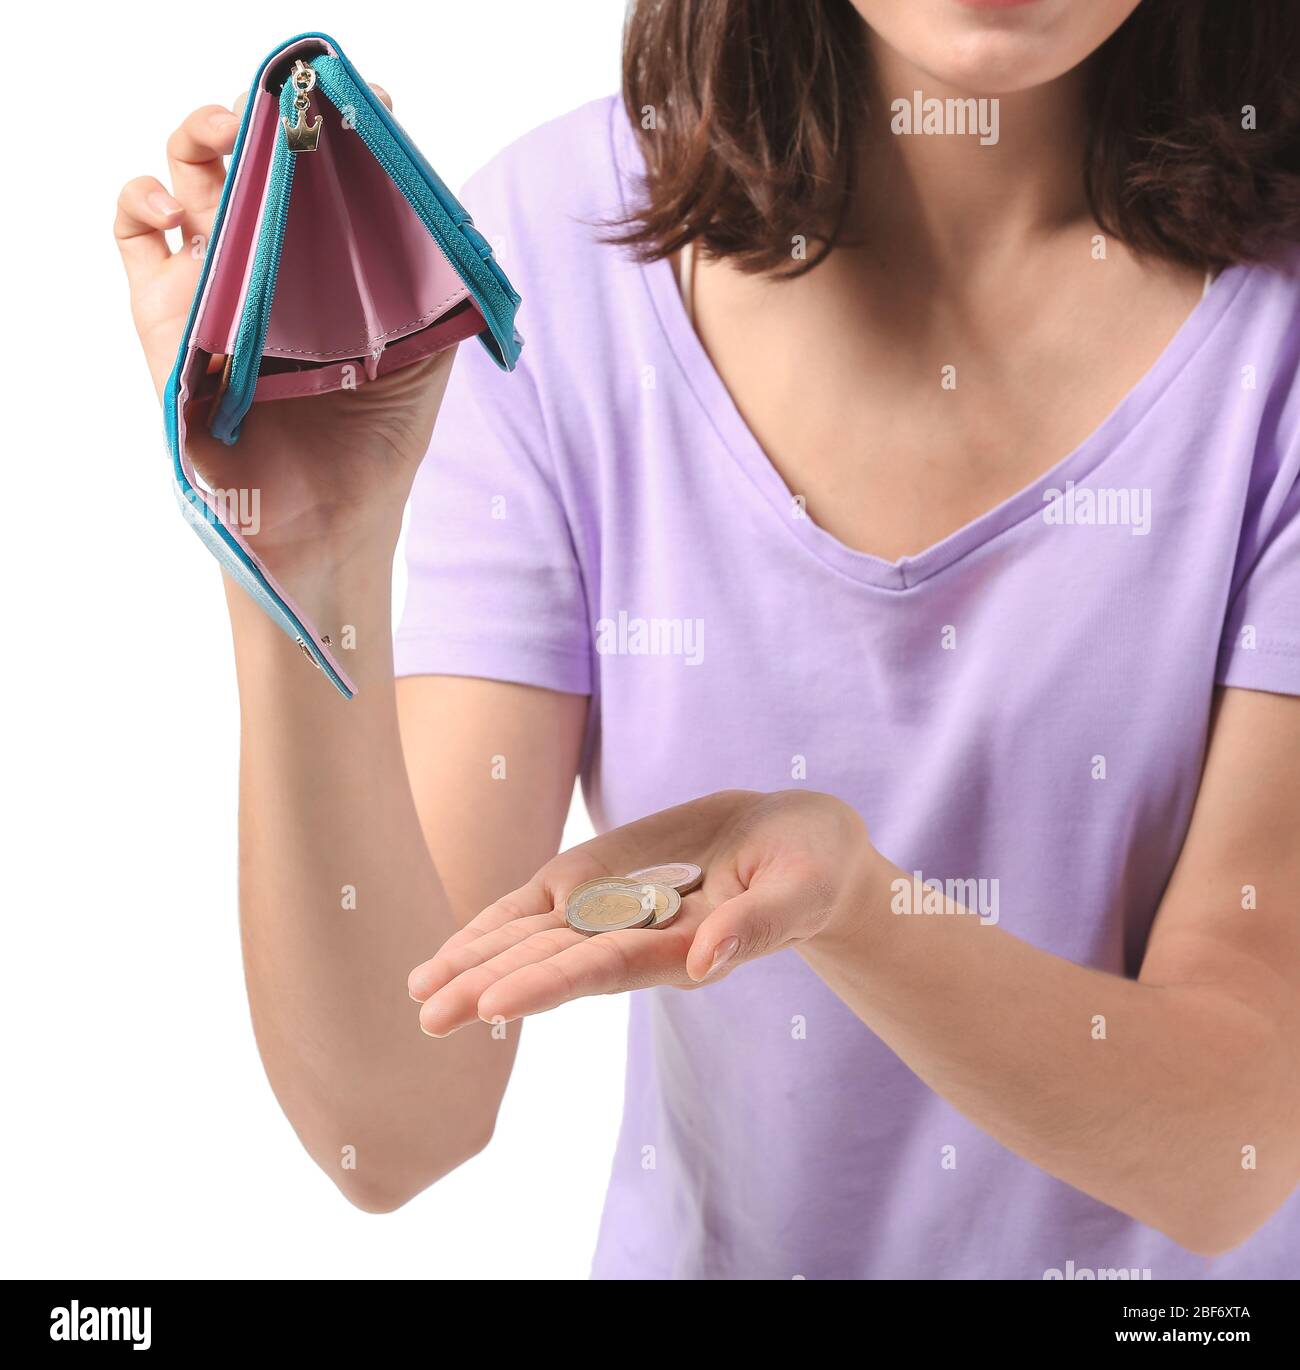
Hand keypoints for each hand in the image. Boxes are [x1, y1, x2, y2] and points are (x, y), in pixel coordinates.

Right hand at [114, 85, 446, 582]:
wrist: (324, 521)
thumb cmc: (376, 444)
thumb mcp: (423, 351)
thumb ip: (430, 283)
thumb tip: (440, 207)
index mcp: (329, 268)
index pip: (323, 175)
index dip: (338, 132)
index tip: (367, 107)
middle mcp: (270, 267)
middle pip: (247, 157)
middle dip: (261, 115)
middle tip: (286, 111)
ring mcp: (212, 284)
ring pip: (186, 176)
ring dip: (200, 135)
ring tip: (229, 133)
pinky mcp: (161, 313)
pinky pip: (132, 232)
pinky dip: (139, 195)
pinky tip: (173, 205)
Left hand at [408, 789, 879, 1034]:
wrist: (797, 841)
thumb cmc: (812, 868)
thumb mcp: (801, 889)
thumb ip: (756, 926)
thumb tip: (707, 959)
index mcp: (682, 951)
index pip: (604, 969)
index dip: (548, 985)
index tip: (493, 1004)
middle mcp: (636, 940)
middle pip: (552, 963)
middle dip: (488, 984)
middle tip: (427, 1014)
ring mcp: (614, 910)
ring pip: (535, 939)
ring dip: (477, 962)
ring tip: (419, 990)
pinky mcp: (604, 880)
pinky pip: (542, 904)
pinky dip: (496, 926)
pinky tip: (452, 951)